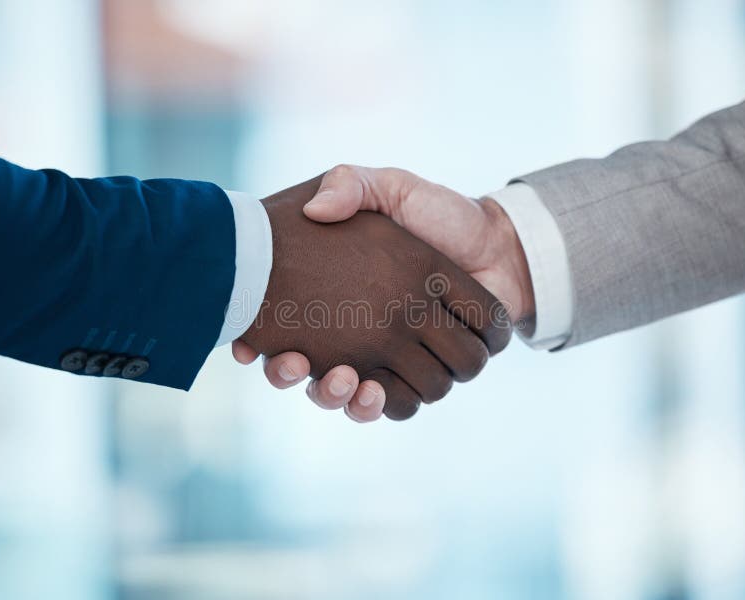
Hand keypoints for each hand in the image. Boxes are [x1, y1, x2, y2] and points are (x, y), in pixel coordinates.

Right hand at [237, 174, 510, 420]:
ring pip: (352, 400)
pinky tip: (372, 390)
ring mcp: (392, 358)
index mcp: (345, 298)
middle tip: (296, 365)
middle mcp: (361, 334)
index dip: (263, 345)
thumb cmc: (439, 213)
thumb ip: (351, 185)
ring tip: (339, 379)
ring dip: (338, 398)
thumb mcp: (388, 187)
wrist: (496, 244)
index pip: (287, 328)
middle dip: (300, 377)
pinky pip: (395, 407)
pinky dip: (379, 407)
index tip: (248, 346)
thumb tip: (315, 210)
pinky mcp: (424, 374)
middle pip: (316, 376)